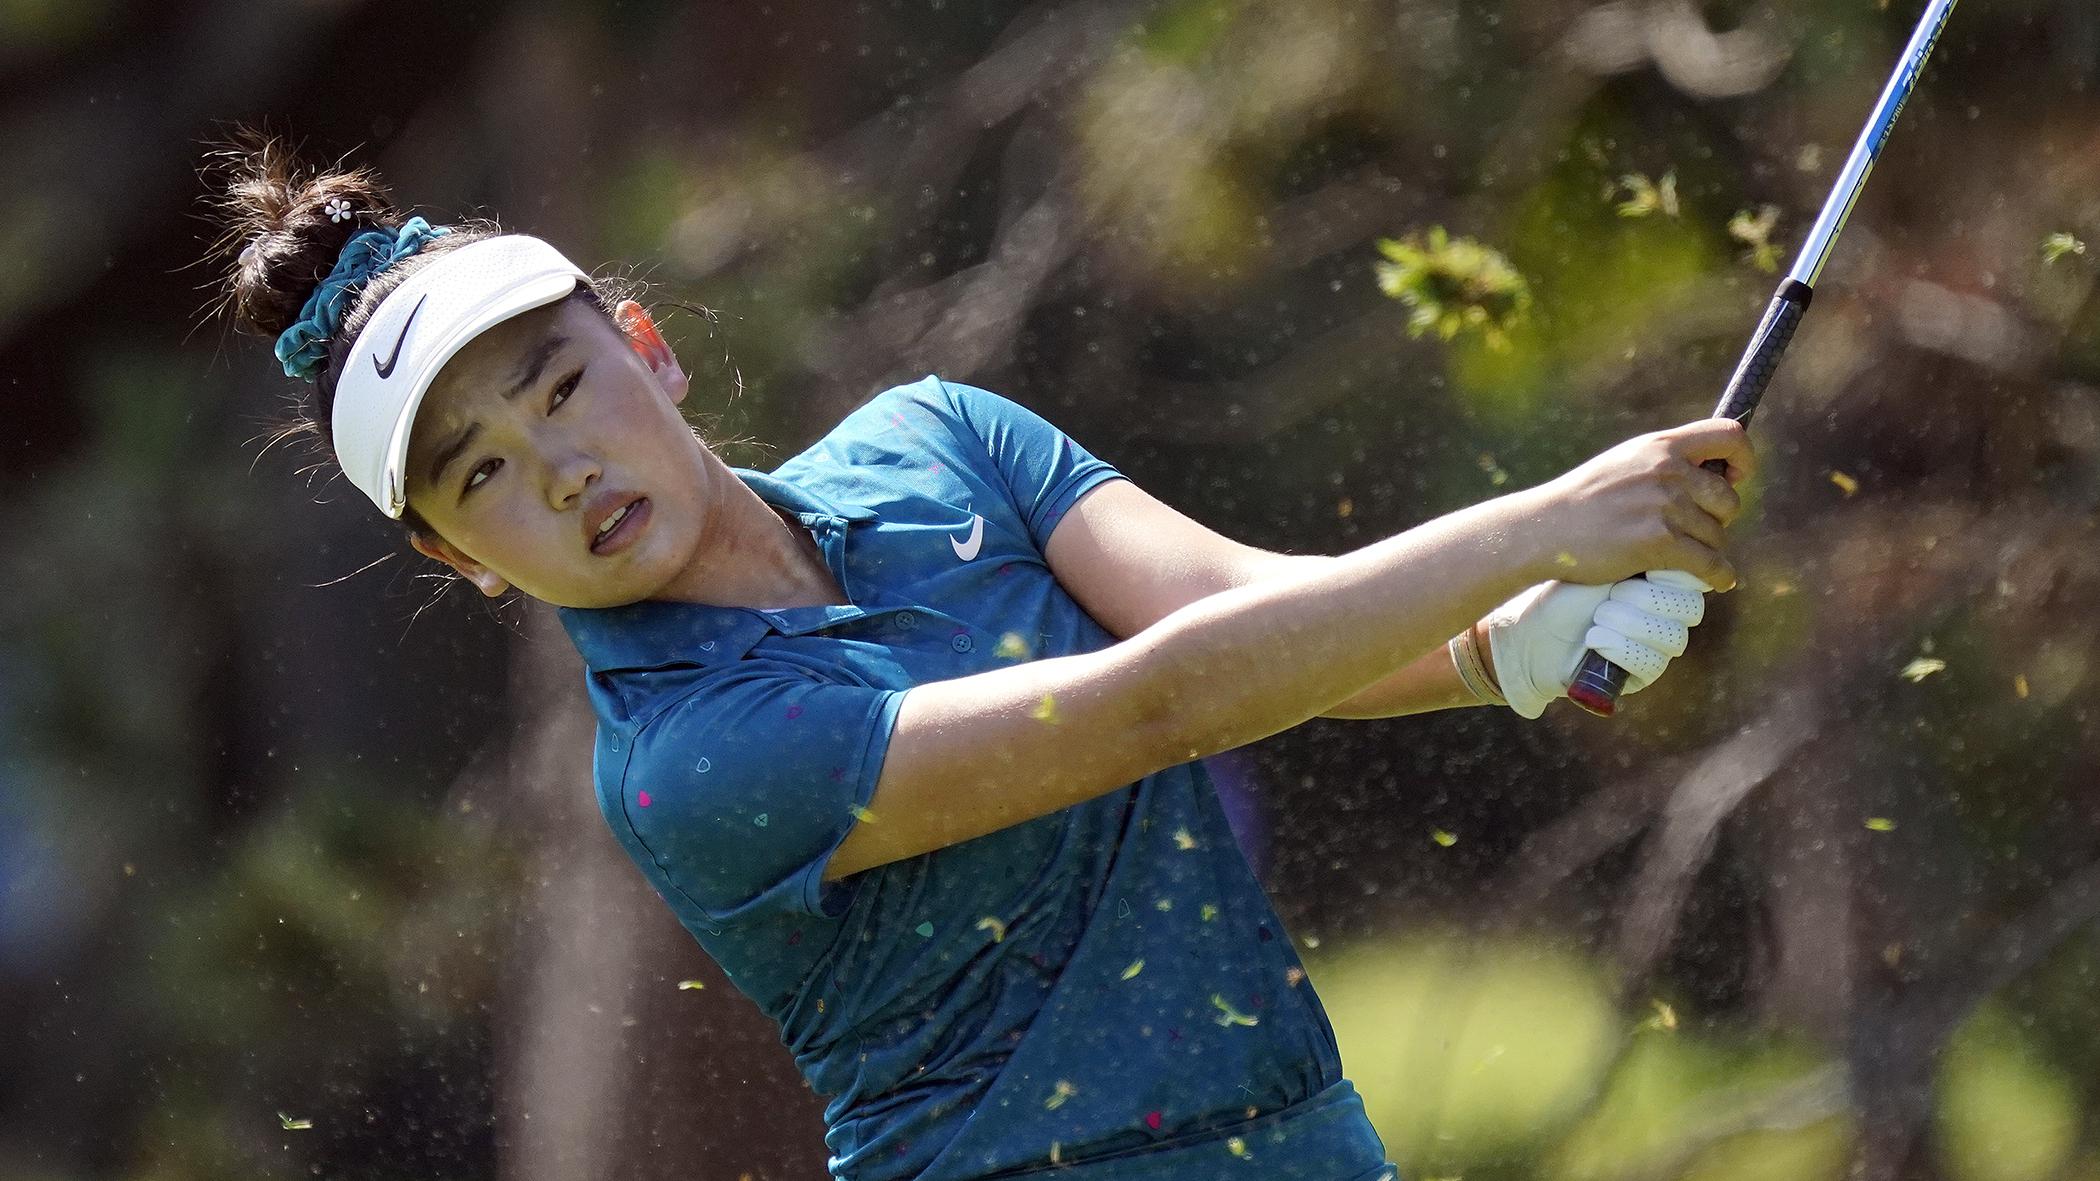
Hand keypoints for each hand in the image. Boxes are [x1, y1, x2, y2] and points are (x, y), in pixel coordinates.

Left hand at [1479, 572, 1709, 718]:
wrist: (1530, 629)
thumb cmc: (1566, 588)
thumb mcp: (1606, 561)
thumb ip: (1645, 551)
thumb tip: (1680, 537)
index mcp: (1663, 583)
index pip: (1696, 580)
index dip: (1673, 575)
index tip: (1644, 567)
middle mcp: (1667, 615)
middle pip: (1689, 609)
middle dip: (1648, 598)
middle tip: (1613, 592)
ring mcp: (1657, 647)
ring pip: (1673, 638)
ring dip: (1631, 624)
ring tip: (1598, 616)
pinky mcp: (1641, 675)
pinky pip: (1651, 664)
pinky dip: (1620, 648)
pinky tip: (1593, 638)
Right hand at [1518, 419, 1754, 591]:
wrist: (1545, 528)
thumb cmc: (1584, 500)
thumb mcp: (1625, 462)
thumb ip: (1665, 460)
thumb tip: (1713, 471)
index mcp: (1661, 446)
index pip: (1729, 435)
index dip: (1743, 458)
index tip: (1735, 477)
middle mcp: (1668, 472)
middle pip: (1728, 498)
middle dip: (1719, 518)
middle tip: (1697, 529)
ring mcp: (1664, 507)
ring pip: (1717, 535)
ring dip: (1709, 549)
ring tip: (1689, 556)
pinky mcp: (1659, 543)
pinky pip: (1710, 564)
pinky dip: (1719, 576)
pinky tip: (1718, 581)